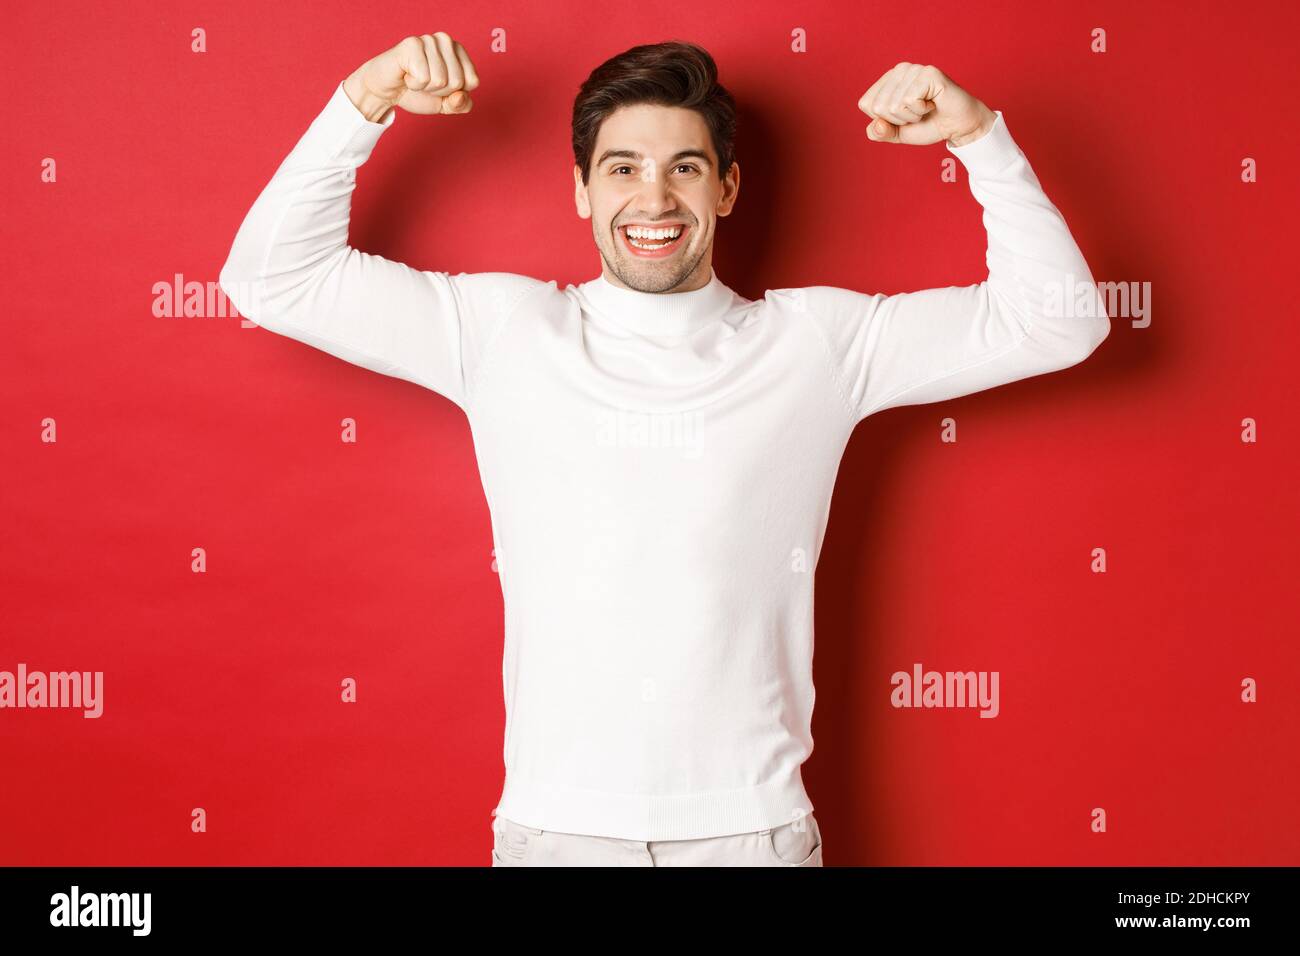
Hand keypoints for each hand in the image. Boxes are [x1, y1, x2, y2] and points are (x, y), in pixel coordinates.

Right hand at [344, 33, 479, 121]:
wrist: (387, 91)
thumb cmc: (417, 92)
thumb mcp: (445, 104)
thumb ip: (461, 104)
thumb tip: (460, 96)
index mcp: (459, 51)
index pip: (473, 82)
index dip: (455, 93)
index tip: (439, 87)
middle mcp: (446, 40)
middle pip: (457, 82)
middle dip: (439, 92)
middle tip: (424, 83)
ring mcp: (429, 40)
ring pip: (440, 81)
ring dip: (425, 88)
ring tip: (414, 78)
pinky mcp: (412, 44)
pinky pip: (423, 78)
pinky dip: (413, 84)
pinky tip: (406, 74)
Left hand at [857, 63, 994, 147]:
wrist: (956, 126)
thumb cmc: (927, 125)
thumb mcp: (897, 133)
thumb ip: (880, 132)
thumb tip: (876, 125)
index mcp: (887, 80)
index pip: (866, 104)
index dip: (884, 119)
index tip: (904, 115)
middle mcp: (899, 70)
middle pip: (878, 106)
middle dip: (898, 119)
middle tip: (917, 113)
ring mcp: (914, 69)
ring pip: (894, 105)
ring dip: (912, 116)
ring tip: (926, 108)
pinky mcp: (928, 73)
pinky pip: (909, 100)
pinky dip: (921, 110)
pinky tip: (932, 103)